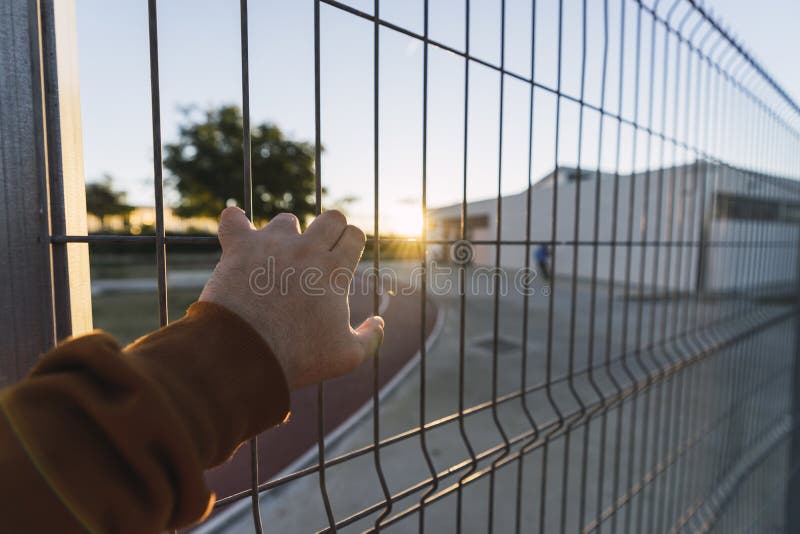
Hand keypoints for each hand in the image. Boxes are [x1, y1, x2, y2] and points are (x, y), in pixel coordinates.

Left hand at [199, 207, 383, 389]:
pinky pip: (233, 220)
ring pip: (287, 220)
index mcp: (335, 271)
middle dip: (329, 231)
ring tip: (277, 258)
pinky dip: (235, 222)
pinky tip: (237, 229)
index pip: (355, 234)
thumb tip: (379, 322)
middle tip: (318, 254)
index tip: (341, 260)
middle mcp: (307, 250)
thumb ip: (370, 338)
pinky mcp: (239, 248)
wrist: (247, 356)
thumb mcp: (347, 357)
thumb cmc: (299, 358)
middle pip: (331, 217)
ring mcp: (272, 245)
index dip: (351, 245)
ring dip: (286, 236)